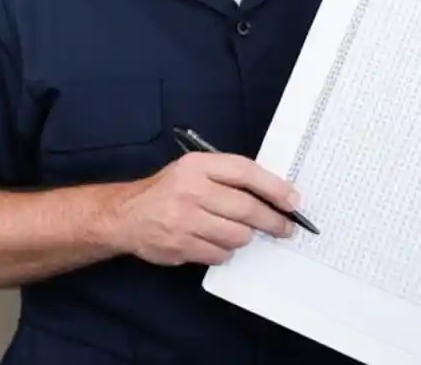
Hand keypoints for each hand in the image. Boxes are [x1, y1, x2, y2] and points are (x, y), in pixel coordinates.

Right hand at [107, 152, 298, 266]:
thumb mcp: (194, 169)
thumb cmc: (169, 190)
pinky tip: (216, 242)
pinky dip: (224, 251)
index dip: (274, 187)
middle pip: (247, 208)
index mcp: (197, 165)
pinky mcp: (180, 245)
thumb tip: (274, 194)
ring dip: (244, 237)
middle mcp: (191, 190)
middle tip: (285, 228)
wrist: (126, 215)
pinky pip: (220, 254)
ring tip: (239, 233)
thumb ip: (228, 176)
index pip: (245, 172)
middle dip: (273, 221)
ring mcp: (184, 220)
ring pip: (237, 235)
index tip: (293, 201)